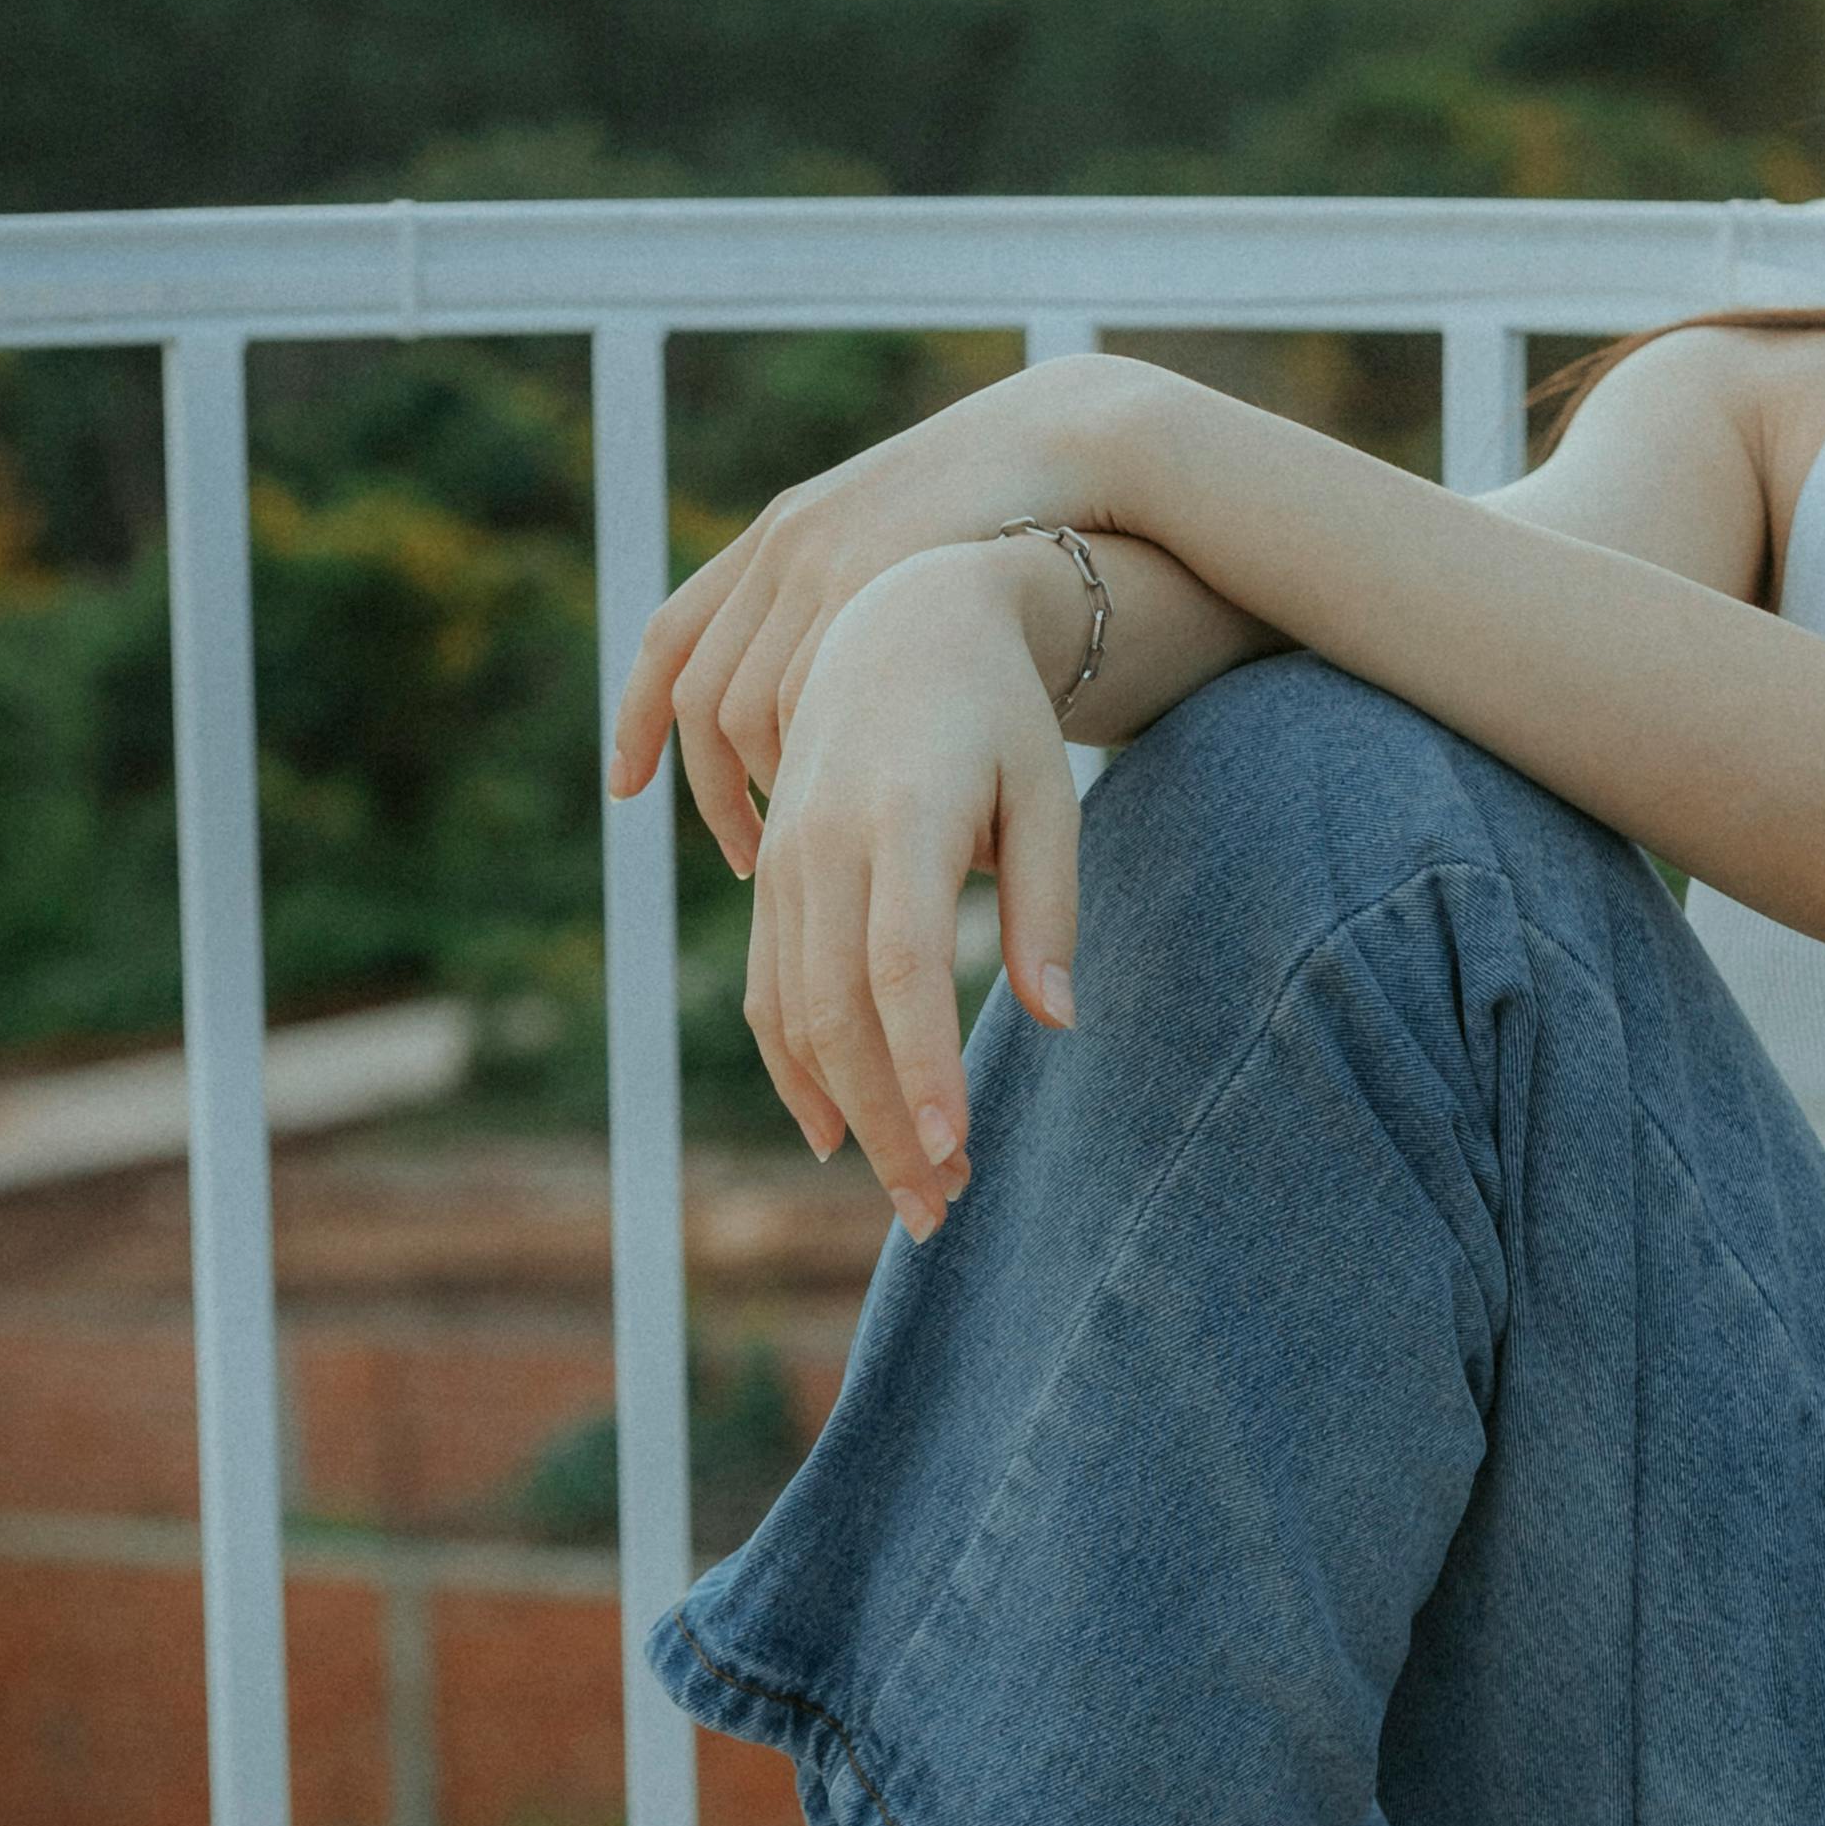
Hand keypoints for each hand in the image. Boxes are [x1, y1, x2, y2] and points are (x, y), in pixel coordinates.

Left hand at [620, 356, 1162, 878]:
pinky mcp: (877, 586)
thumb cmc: (999, 510)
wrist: (1070, 444)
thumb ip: (847, 605)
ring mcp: (829, 563)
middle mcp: (787, 544)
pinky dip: (817, 764)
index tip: (626, 787)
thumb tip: (818, 699)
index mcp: (780, 532)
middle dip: (710, 790)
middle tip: (745, 858)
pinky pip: (814, 700)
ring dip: (765, 790)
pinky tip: (848, 806)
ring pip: (751, 708)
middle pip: (705, 693)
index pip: (673, 636)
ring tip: (800, 847)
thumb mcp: (897, 545)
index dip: (637, 718)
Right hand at [742, 551, 1083, 1236]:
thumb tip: (1057, 1020)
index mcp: (901, 817)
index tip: (954, 1154)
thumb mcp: (1049, 794)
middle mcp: (824, 840)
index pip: (902, 969)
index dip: (922, 1070)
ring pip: (793, 1012)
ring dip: (845, 1112)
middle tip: (940, 1210)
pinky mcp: (774, 872)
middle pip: (839, 1012)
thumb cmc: (1002, 713)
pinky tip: (836, 1129)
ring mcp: (786, 858)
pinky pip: (767, 988)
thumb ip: (1050, 906)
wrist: (905, 615)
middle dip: (887, 1124)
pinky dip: (795, 1066)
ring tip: (908, 1190)